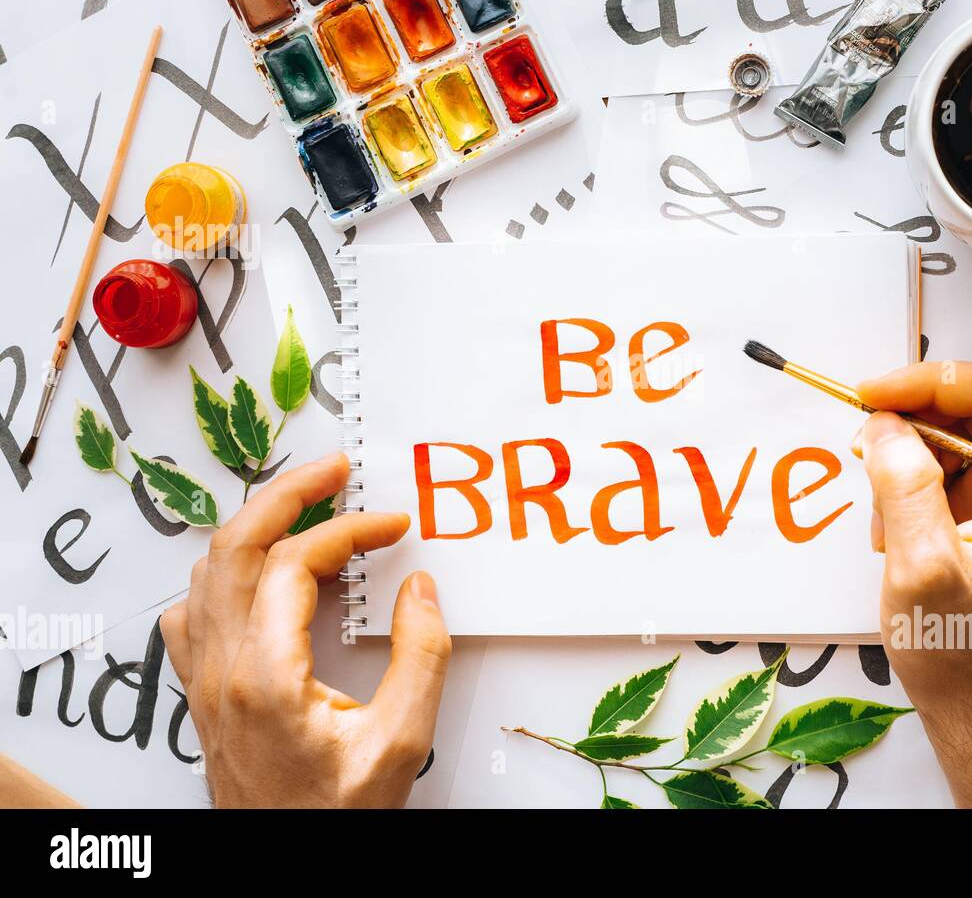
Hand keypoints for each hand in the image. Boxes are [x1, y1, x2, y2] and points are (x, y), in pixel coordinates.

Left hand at [160, 453, 450, 807]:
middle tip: (333, 469)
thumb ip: (421, 657)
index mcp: (265, 675)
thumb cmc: (335, 817)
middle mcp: (222, 669)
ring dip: (255, 526)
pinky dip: (224, 575)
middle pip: (235, 546)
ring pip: (208, 572)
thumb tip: (422, 592)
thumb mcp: (400, 741)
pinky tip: (256, 577)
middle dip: (287, 493)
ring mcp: (205, 680)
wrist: (289, 864)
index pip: (295, 562)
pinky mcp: (204, 693)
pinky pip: (193, 612)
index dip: (348, 530)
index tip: (392, 526)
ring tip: (302, 506)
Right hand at [853, 361, 971, 807]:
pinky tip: (895, 530)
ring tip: (883, 515)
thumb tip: (883, 423)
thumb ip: (904, 486)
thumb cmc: (959, 651)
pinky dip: (914, 484)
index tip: (872, 395)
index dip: (931, 381)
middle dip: (914, 417)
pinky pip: (952, 471)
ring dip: (909, 457)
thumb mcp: (921, 567)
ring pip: (960, 437)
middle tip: (864, 440)